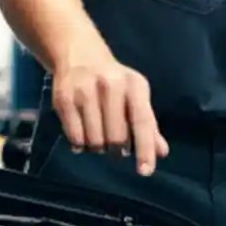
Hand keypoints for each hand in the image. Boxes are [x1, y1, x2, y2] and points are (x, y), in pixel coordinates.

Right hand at [51, 38, 168, 175]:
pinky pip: (75, 138)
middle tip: (115, 145)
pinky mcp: (64, 99)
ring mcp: (85, 91)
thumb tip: (162, 152)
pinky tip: (82, 131)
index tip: (145, 171)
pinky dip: (80, 144)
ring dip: (97, 147)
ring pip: (94, 141)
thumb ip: (148, 124)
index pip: (142, 121)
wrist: (79, 54)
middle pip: (116, 138)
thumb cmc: (115, 81)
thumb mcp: (135, 96)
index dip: (145, 148)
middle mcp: (110, 85)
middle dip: (117, 149)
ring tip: (97, 133)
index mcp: (134, 85)